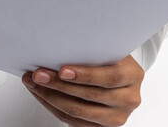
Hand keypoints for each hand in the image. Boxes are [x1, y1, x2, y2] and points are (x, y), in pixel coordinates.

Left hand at [23, 55, 143, 126]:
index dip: (85, 75)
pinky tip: (42, 94)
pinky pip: (72, 121)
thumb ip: (94, 51)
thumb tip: (60, 47)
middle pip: (90, 96)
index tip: (62, 70)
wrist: (120, 78)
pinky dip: (53, 107)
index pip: (109, 78)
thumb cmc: (111, 60)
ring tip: (34, 84)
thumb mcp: (110, 51)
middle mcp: (129, 99)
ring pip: (78, 111)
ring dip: (51, 97)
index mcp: (133, 76)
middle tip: (39, 75)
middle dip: (59, 85)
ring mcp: (116, 117)